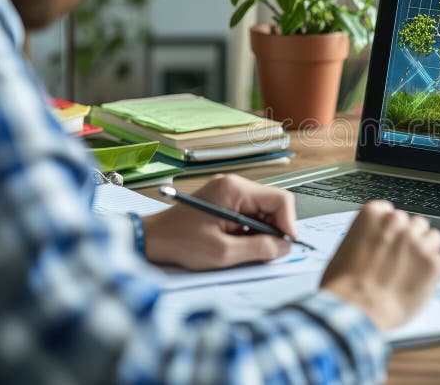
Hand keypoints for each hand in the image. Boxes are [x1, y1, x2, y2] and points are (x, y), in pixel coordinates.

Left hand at [141, 174, 296, 270]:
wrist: (150, 239)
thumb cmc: (179, 242)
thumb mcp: (223, 252)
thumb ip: (259, 249)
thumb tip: (284, 247)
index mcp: (235, 189)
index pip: (280, 200)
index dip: (289, 223)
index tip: (287, 244)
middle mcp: (234, 185)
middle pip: (273, 205)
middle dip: (275, 229)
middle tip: (267, 252)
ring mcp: (229, 192)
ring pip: (263, 211)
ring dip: (261, 232)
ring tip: (245, 249)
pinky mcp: (224, 202)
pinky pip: (250, 215)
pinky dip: (250, 231)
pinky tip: (237, 244)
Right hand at [320, 201, 439, 330]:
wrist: (355, 309)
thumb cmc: (344, 286)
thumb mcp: (344, 249)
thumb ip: (365, 238)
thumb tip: (373, 244)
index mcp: (374, 214)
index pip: (392, 212)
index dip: (392, 231)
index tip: (389, 242)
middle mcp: (397, 223)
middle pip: (415, 223)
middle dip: (411, 240)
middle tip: (402, 260)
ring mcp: (417, 242)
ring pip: (433, 238)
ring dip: (426, 251)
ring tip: (414, 270)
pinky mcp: (433, 263)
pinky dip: (436, 272)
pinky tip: (422, 282)